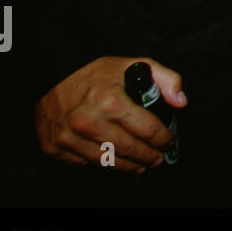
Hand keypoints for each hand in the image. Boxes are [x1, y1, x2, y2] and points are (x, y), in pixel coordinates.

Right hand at [34, 56, 184, 173]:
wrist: (50, 75)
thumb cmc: (94, 73)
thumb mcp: (132, 65)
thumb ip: (164, 79)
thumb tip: (180, 102)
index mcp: (110, 101)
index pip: (147, 130)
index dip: (163, 139)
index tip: (169, 141)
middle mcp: (88, 122)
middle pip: (129, 150)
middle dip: (149, 156)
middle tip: (158, 158)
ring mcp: (69, 137)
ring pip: (108, 161)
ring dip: (129, 165)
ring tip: (142, 164)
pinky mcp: (55, 147)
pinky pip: (85, 162)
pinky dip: (103, 163)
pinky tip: (115, 160)